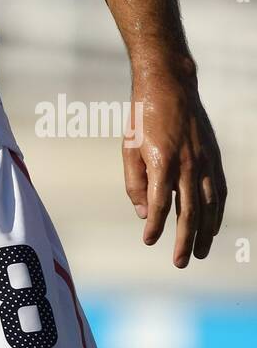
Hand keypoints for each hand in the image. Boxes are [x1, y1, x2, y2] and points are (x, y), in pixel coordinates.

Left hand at [123, 69, 226, 267]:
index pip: (161, 205)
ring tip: (198, 252)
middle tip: (180, 263)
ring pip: (209, 206)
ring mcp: (204, 161)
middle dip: (185, 240)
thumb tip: (143, 213)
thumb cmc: (142, 117)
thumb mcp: (128, 148)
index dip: (155, 226)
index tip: (148, 240)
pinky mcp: (213, 157)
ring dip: (205, 232)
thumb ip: (134, 183)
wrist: (169, 85)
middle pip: (189, 212)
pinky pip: (219, 192)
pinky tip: (212, 227)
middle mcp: (187, 164)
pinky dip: (217, 213)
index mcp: (162, 161)